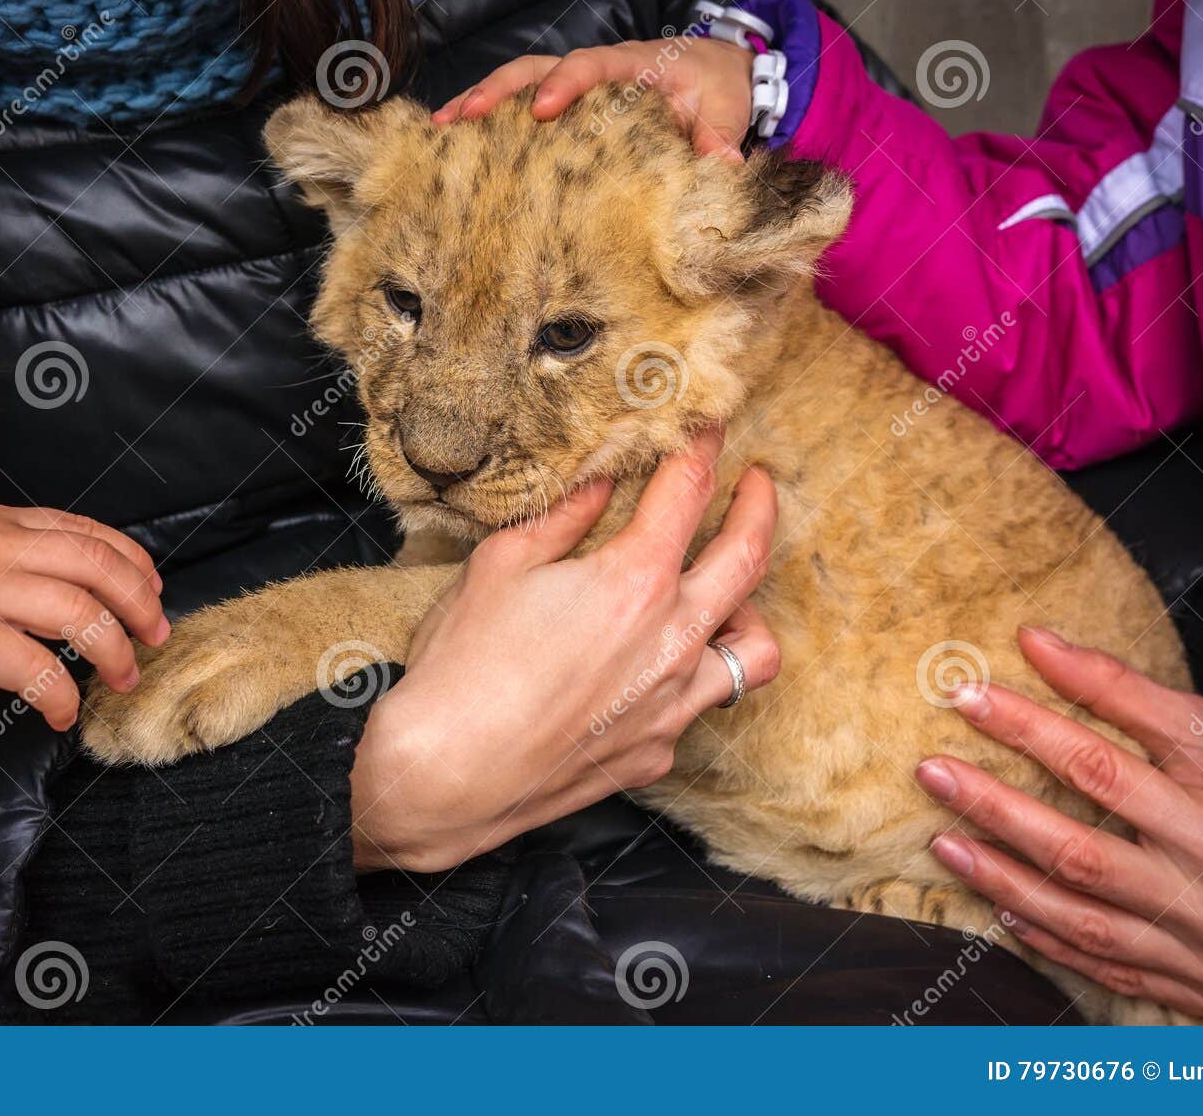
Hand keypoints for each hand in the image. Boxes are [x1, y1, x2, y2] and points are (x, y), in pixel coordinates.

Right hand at [0, 504, 169, 731]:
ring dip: (114, 652)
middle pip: (99, 566)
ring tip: (120, 679)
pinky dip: (61, 696)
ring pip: (79, 613)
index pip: (89, 532)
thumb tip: (66, 584)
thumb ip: (7, 552)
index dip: (133, 563)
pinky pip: (35, 669)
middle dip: (140, 605)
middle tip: (155, 637)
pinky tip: (63, 714)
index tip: (152, 591)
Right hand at [349, 429, 780, 871]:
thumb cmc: (462, 667)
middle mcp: (671, 641)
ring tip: (724, 598)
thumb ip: (563, 518)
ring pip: (754, 651)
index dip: (704, 447)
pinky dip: (688, 680)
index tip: (712, 425)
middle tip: (755, 483)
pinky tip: (651, 673)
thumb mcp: (500, 566)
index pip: (688, 492)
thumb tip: (600, 481)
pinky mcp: (655, 752)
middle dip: (759, 508)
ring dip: (747, 611)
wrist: (443, 777)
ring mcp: (672, 705)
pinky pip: (698, 707)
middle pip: (749, 558)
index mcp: (634, 581)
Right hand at [432, 38, 754, 158]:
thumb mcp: (726, 114)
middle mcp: (595, 70)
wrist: (717, 76)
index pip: (592, 65)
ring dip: (479, 102)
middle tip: (461, 118)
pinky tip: (459, 143)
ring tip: (440, 128)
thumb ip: (720, 140)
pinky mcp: (567, 106)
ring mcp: (576, 86)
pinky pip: (523, 106)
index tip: (542, 110)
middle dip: (497, 90)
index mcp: (633, 65)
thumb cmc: (717, 91)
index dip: (565, 83)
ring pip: (520, 83)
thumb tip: (724, 165)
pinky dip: (490, 121)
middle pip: (536, 67)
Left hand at [916, 626, 1202, 1021]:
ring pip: (1082, 922)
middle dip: (995, 811)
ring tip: (944, 842)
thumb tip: (1033, 642)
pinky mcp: (1202, 987)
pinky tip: (1002, 909)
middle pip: (1078, 854)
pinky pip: (1109, 968)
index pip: (1100, 770)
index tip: (966, 697)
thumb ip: (1120, 689)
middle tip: (931, 773)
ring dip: (1003, 882)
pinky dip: (1050, 941)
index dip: (1028, 730)